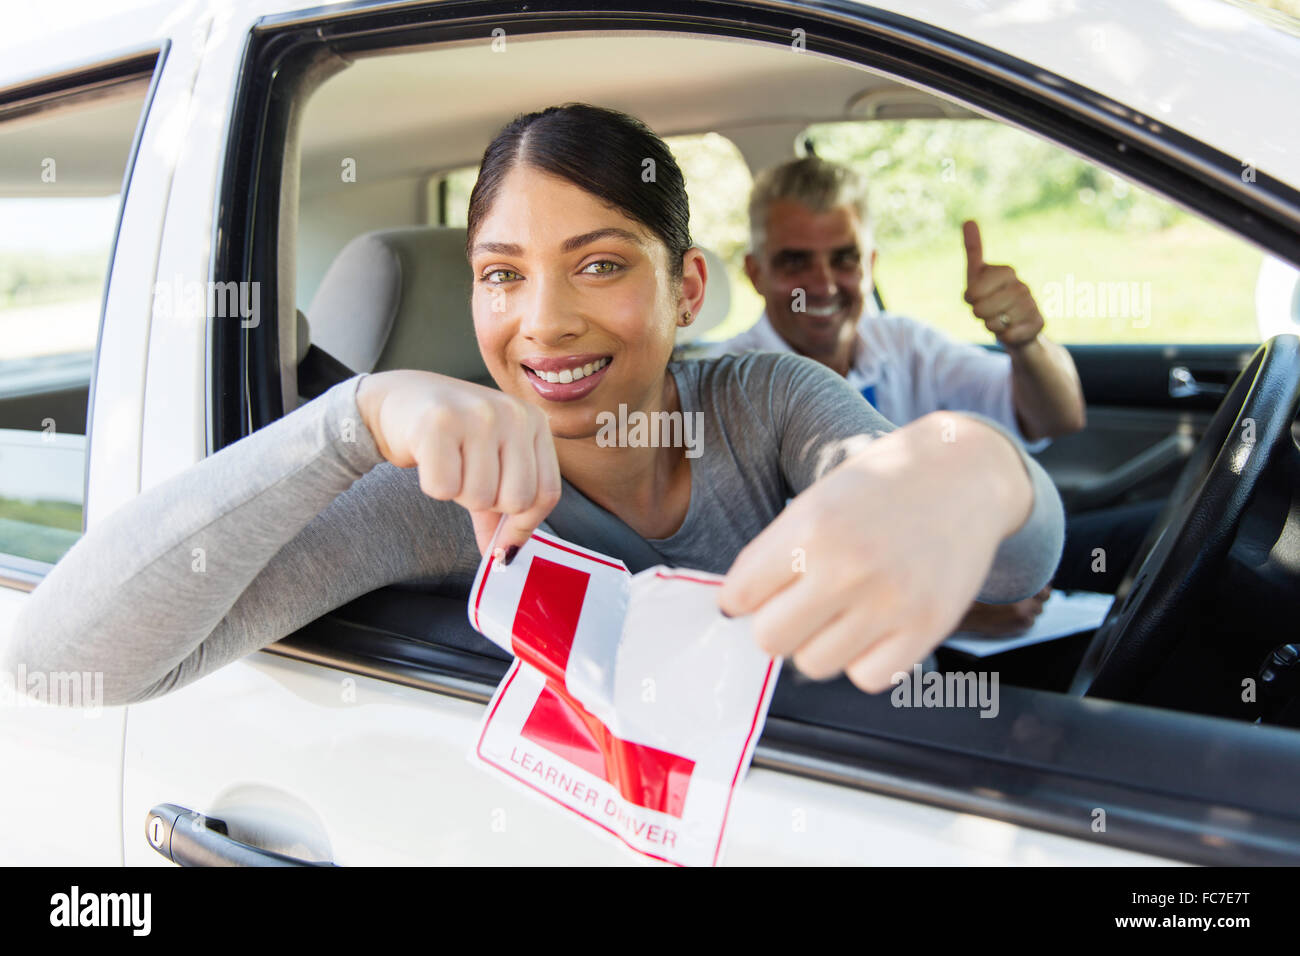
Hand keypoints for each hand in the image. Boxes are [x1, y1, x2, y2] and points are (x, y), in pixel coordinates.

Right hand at [356, 370, 560, 556]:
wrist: (400, 399)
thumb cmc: (452, 436)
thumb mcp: (489, 465)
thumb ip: (502, 511)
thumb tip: (503, 557)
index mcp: (534, 422)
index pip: (546, 493)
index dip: (524, 526)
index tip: (503, 540)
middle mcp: (513, 414)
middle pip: (517, 500)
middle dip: (488, 505)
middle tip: (468, 480)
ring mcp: (478, 415)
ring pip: (479, 497)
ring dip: (458, 493)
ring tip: (449, 463)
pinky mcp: (438, 423)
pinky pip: (443, 489)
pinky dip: (433, 485)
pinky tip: (430, 459)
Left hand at [717, 412, 1032, 692]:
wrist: (963, 475)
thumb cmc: (881, 489)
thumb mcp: (816, 502)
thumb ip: (774, 554)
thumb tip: (735, 608)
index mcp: (811, 528)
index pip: (740, 595)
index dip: (741, 599)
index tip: (753, 597)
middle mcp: (847, 567)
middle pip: (770, 639)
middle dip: (776, 625)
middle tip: (797, 606)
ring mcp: (889, 602)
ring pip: (813, 664)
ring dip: (818, 644)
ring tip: (840, 613)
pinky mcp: (926, 627)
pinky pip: (867, 677)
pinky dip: (862, 660)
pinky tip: (872, 628)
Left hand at [962, 220, 1043, 349]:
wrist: (1014, 327)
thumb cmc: (992, 299)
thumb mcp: (977, 276)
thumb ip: (974, 251)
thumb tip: (968, 219)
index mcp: (1007, 272)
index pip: (974, 289)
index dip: (970, 297)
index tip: (973, 297)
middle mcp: (1022, 286)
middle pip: (984, 307)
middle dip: (980, 314)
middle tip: (986, 312)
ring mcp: (1032, 304)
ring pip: (998, 322)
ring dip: (993, 326)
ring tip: (1000, 320)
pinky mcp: (1039, 323)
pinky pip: (1013, 334)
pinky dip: (1007, 336)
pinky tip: (1011, 331)